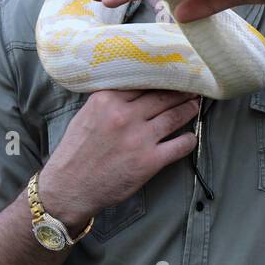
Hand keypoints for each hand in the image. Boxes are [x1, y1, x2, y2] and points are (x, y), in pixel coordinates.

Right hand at [36, 89, 198, 234]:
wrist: (69, 188)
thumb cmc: (76, 152)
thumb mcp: (86, 115)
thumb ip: (109, 101)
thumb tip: (135, 89)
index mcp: (107, 101)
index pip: (143, 82)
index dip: (162, 79)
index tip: (173, 76)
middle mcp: (124, 116)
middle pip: (163, 97)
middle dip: (181, 92)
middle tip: (192, 88)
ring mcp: (139, 139)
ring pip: (174, 116)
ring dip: (189, 109)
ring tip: (195, 104)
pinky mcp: (149, 161)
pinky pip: (180, 145)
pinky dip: (189, 139)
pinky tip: (191, 136)